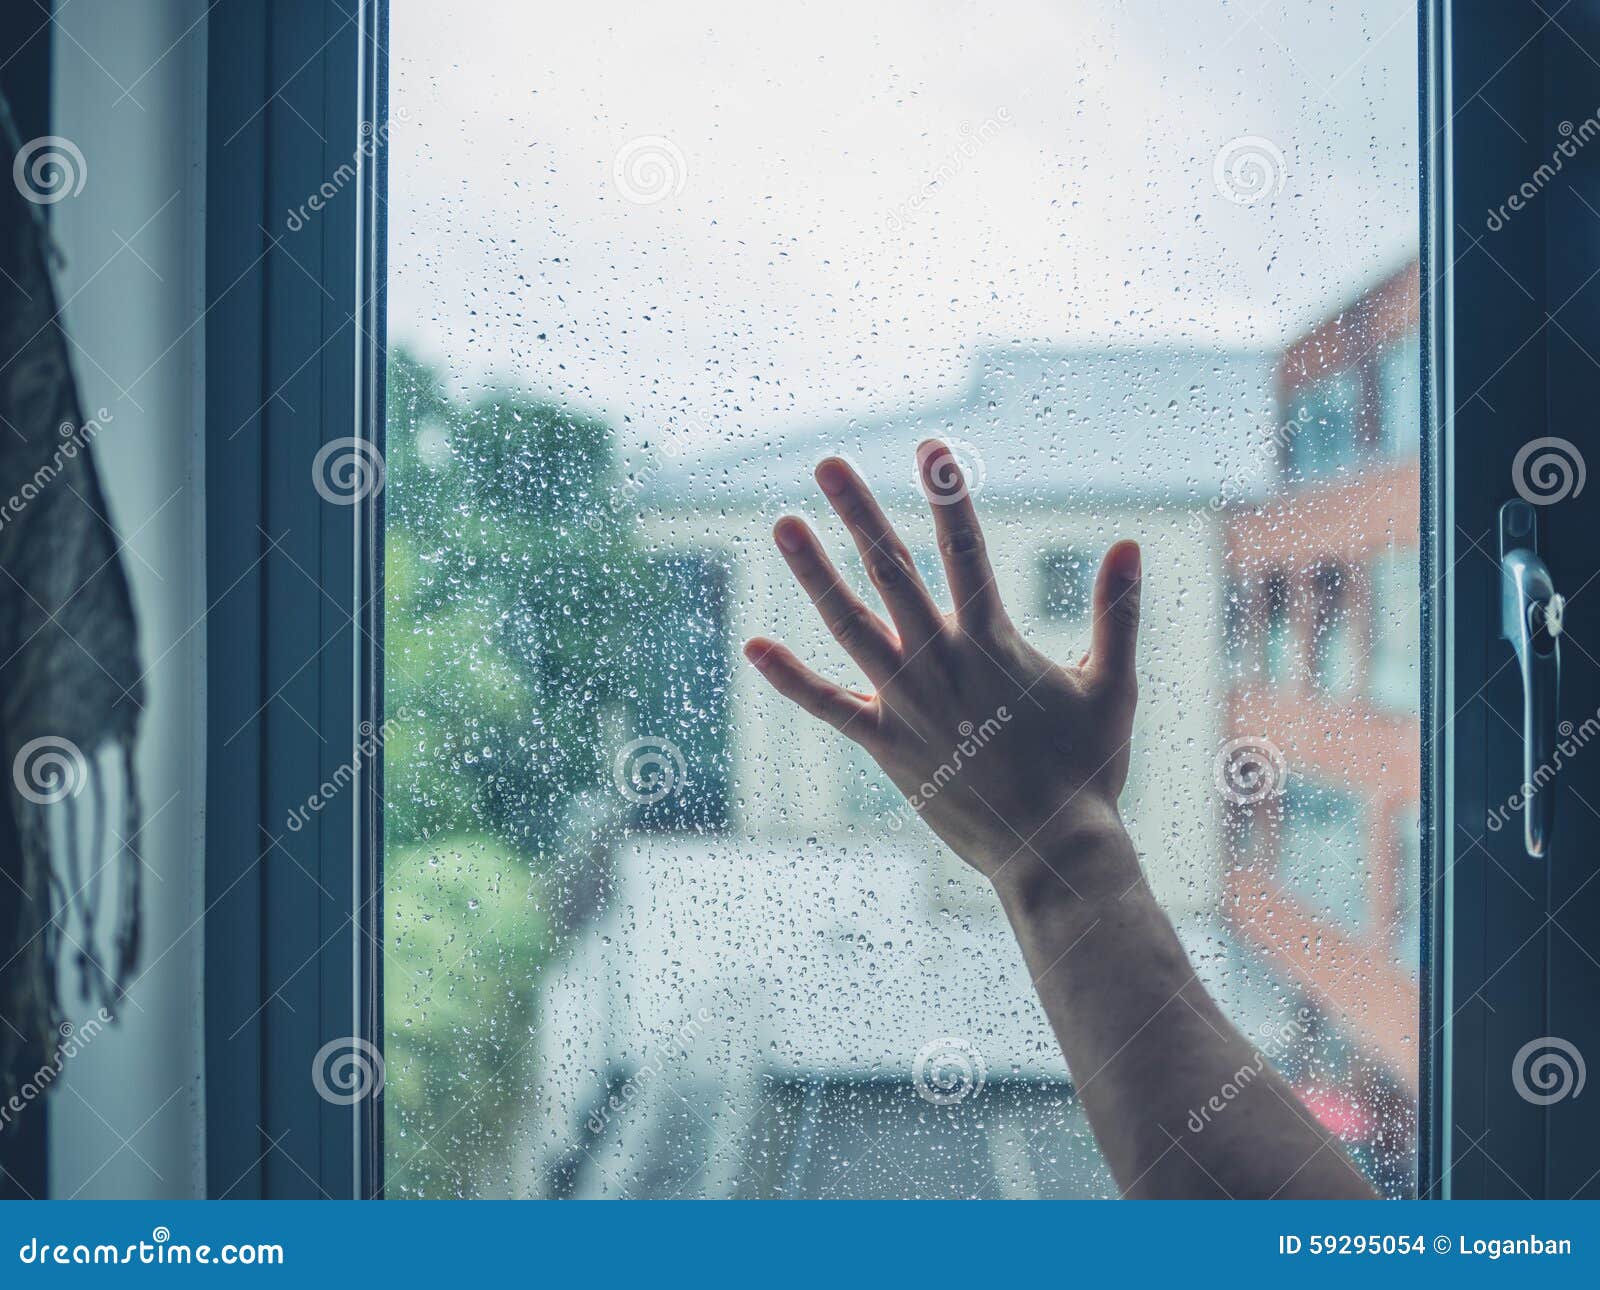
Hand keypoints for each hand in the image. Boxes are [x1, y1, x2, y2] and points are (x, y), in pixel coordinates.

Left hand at [743, 441, 1144, 897]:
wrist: (1052, 851)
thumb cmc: (1089, 770)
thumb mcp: (1113, 685)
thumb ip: (1118, 611)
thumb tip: (1130, 544)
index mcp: (993, 641)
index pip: (966, 550)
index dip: (948, 494)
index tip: (932, 446)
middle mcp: (942, 663)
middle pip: (893, 573)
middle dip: (860, 513)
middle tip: (829, 463)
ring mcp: (908, 705)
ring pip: (851, 626)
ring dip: (814, 575)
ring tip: (783, 525)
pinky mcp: (886, 747)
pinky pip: (830, 708)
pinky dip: (792, 680)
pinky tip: (753, 647)